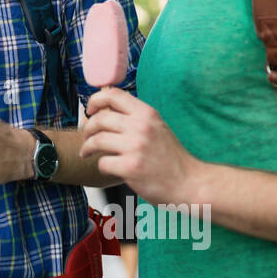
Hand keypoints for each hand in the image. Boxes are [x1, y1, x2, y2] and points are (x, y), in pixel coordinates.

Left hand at [79, 87, 199, 204]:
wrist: (190, 183)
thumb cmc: (171, 158)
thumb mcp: (157, 127)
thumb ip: (135, 118)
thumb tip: (106, 109)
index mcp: (147, 114)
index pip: (112, 94)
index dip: (95, 100)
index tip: (90, 110)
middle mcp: (141, 127)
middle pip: (99, 118)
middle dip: (87, 128)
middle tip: (86, 136)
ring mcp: (135, 147)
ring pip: (97, 140)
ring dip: (88, 147)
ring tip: (87, 152)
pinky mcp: (130, 168)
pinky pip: (103, 162)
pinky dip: (101, 166)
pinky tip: (107, 167)